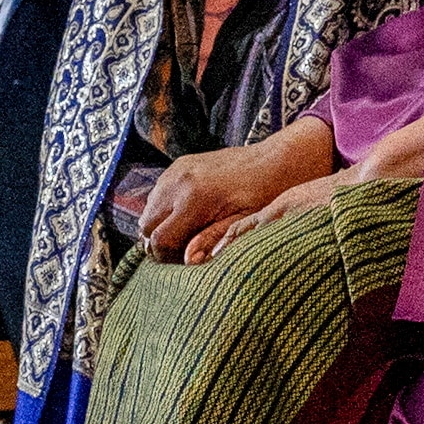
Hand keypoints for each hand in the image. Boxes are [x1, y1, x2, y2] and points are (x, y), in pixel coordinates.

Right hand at [134, 128, 326, 260]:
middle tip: (182, 252)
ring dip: (160, 225)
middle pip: (146, 226)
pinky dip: (165, 208)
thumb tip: (188, 262)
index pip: (159, 239)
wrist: (277, 159)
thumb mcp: (244, 223)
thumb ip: (213, 241)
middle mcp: (178, 182)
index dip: (167, 258)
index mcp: (194, 199)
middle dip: (159, 243)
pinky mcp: (179, 164)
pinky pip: (158, 192)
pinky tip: (188, 216)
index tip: (183, 264)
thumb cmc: (267, 194)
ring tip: (186, 235)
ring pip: (148, 209)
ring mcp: (176, 170)